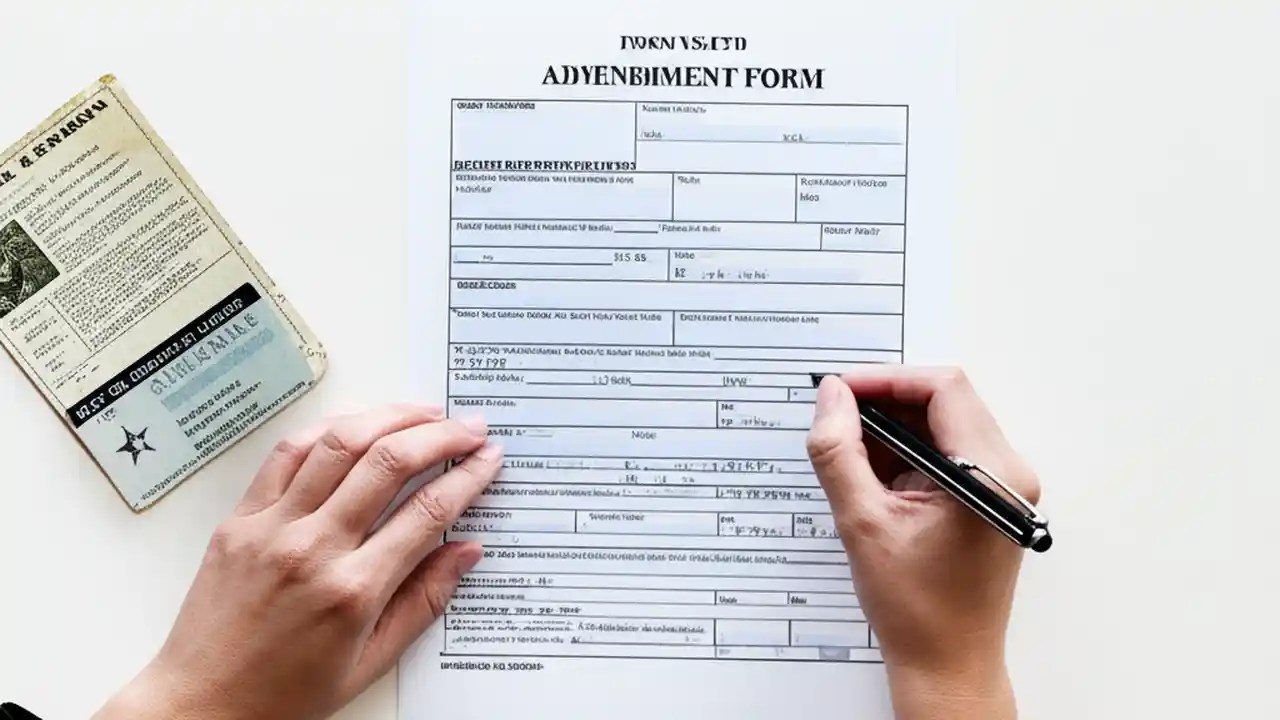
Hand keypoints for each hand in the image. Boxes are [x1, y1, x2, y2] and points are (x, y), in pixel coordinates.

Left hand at [94, 405, 501, 719]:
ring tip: (423, 412)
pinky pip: (287, 455)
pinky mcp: (239, 519)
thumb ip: (424, 600)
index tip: (488, 460)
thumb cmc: (285, 693)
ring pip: (339, 444)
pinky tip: (356, 424)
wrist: (202, 703)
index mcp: (352, 592)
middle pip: (389, 463)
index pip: (427, 513)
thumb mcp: (371, 661)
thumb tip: (467, 550)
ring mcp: (271, 528)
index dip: (468, 477)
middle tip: (468, 428)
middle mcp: (312, 549)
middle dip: (440, 435)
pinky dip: (327, 430)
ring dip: (389, 418)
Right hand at [806, 369, 1039, 719]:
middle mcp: (1008, 473)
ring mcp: (1001, 485)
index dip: (886, 380)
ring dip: (892, 431)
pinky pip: (944, 452)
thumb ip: (839, 452)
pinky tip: (873, 480)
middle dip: (885, 404)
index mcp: (990, 475)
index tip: (841, 391)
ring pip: (942, 425)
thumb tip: (830, 398)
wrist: (947, 665)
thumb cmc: (916, 610)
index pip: (943, 389)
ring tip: (850, 459)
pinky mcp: (987, 498)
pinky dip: (904, 455)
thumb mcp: (862, 523)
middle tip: (836, 419)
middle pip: (945, 401)